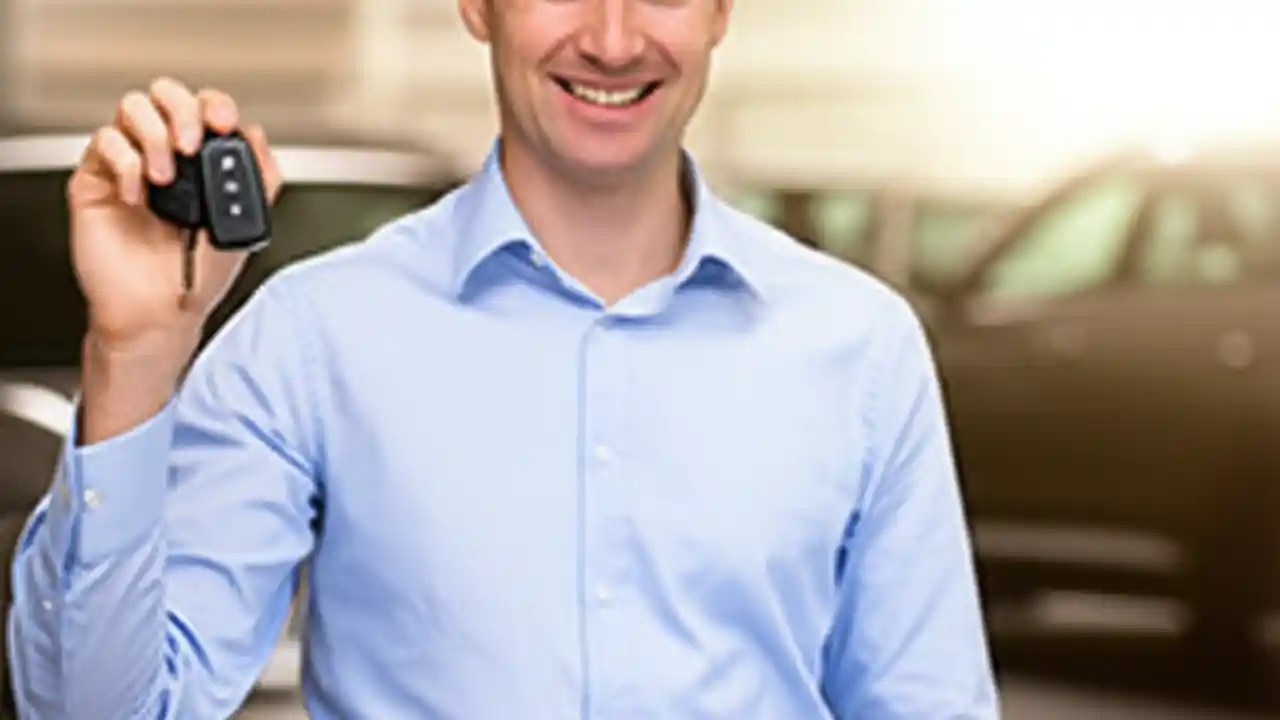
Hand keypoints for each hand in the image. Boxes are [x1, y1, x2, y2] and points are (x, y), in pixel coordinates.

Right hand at [67, 77, 281, 358]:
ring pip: (133, 108)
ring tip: (165, 179)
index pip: (205, 107)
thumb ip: (260, 179)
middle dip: (183, 109)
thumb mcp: (244, 224)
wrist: (161, 313)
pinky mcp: (97, 180)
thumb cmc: (199, 276)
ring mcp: (130, 163)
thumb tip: (256, 136)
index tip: (225, 124)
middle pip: (166, 93)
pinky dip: (125, 164)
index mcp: (202, 159)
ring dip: (153, 136)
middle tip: (191, 144)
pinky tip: (139, 198)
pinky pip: (104, 144)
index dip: (215, 105)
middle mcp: (166, 154)